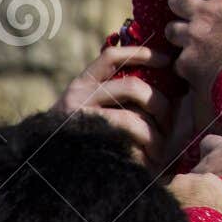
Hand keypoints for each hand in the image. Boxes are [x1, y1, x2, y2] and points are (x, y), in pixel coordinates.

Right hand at [54, 43, 174, 163]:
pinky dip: (141, 151)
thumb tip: (160, 72)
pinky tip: (149, 161)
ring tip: (161, 150)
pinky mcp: (85, 142)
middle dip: (160, 104)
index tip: (167, 60)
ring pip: (130, 118)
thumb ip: (116, 90)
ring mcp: (79, 119)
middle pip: (133, 87)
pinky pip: (122, 143)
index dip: (141, 53)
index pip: (112, 56)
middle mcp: (78, 96)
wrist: (50, 167)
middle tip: (170, 124)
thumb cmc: (83, 133)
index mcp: (83, 83)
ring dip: (153, 135)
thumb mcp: (93, 105)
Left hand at [164, 0, 221, 87]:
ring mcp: (194, 43)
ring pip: (171, 29)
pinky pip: (177, 60)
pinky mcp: (189, 67)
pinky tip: (195, 66)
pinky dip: (183, 61)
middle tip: (191, 7)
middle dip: (181, 2)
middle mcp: (205, 16)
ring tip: (190, 36)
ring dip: (179, 31)